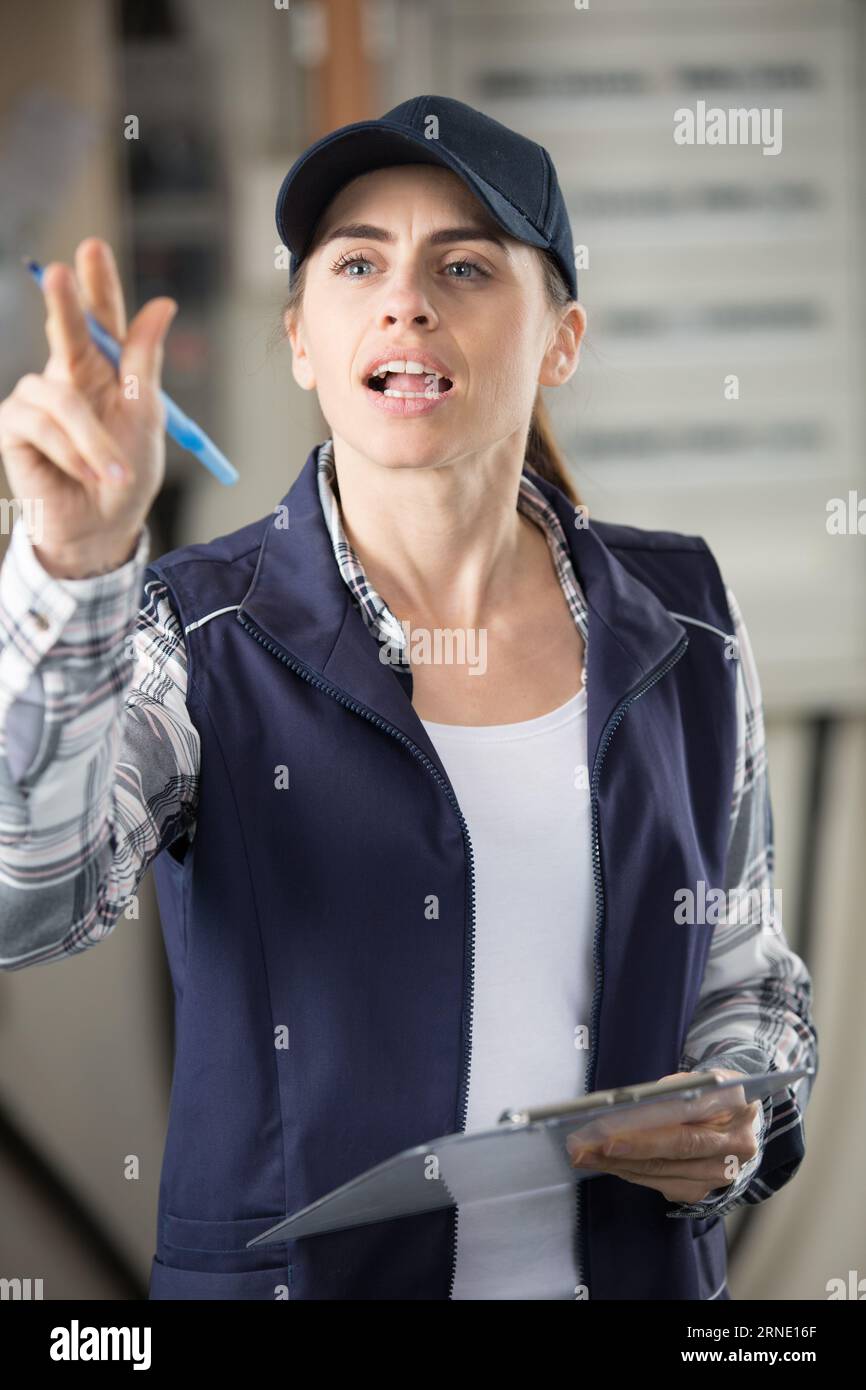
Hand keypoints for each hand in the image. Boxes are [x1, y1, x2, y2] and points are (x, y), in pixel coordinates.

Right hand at [0, 237, 176, 577]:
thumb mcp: (145, 416)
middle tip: (61, 272)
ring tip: (114, 472)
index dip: (96, 284)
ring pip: (60, 399)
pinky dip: (71, 453)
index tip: (91, 249)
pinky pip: (40, 426)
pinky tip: (84, 474)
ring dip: (93, 441)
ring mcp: (36, 401)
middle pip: (64, 329)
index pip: (100, 318)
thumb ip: (144, 360)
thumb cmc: (125, 472)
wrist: (102, 525)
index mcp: (103, 368)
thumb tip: (162, 303)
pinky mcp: (13, 428)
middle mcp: (65, 376)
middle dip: (63, 302)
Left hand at [565, 1070, 761, 1204]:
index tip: (606, 1134)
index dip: (646, 1130)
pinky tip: (608, 1165)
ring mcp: (723, 1171)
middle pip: (675, 1149)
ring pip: (665, 1171)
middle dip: (625, 1150)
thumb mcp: (694, 1080)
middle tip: (585, 1148)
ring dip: (620, 1165)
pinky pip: (663, 1184)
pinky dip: (633, 1174)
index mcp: (733, 1103)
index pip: (685, 1117)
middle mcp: (735, 1142)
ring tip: (585, 1155)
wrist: (741, 1120)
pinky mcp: (706, 1189)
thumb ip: (668, 1092)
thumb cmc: (707, 1093)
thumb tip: (624, 1110)